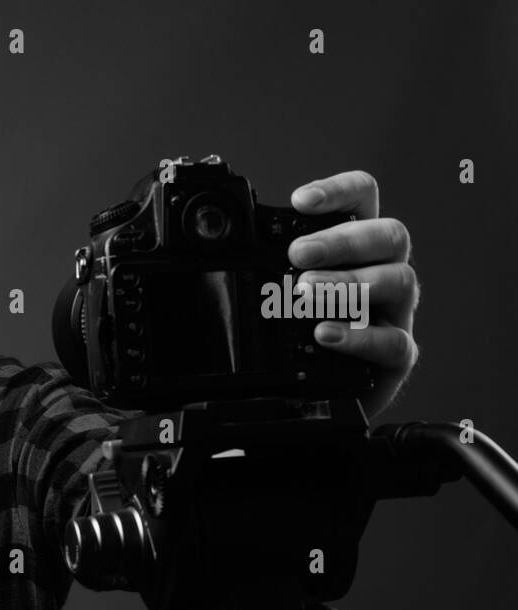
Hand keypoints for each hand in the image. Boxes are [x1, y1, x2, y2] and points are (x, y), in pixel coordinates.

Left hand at [288, 170, 420, 418]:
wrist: (317, 397)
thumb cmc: (299, 340)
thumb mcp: (279, 298)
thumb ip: (269, 272)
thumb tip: (230, 252)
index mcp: (357, 250)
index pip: (364, 201)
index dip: (339, 191)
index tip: (299, 201)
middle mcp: (384, 273)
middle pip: (390, 235)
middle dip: (342, 240)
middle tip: (298, 254)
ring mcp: (395, 314)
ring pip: (398, 280)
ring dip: (348, 283)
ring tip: (305, 294)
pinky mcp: (397, 356)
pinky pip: (394, 341)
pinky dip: (358, 337)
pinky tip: (325, 334)